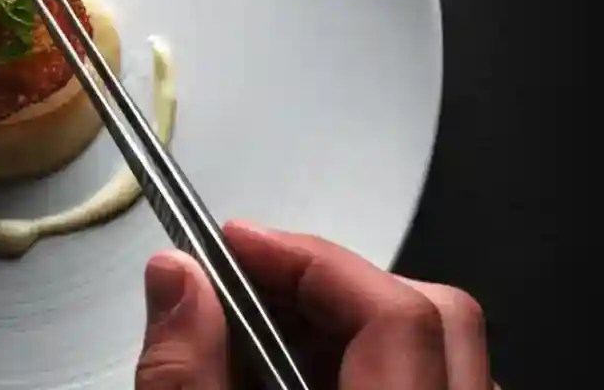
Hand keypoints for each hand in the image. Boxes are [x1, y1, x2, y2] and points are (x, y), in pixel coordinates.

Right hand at [136, 222, 494, 388]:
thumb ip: (185, 378)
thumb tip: (175, 280)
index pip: (393, 313)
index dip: (309, 259)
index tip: (234, 243)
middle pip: (435, 316)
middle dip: (332, 278)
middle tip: (247, 278)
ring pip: (443, 350)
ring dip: (353, 319)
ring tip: (266, 331)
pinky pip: (435, 383)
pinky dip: (370, 359)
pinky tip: (301, 375)